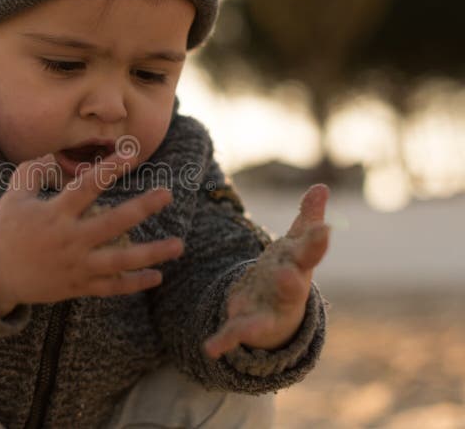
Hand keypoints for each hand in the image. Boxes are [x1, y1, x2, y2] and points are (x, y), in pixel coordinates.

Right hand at [0, 150, 183, 316]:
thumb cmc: (5, 230)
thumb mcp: (13, 195)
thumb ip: (34, 171)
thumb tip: (55, 153)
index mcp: (54, 215)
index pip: (86, 187)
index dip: (109, 168)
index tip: (131, 153)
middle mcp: (69, 241)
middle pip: (112, 224)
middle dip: (142, 209)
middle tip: (167, 195)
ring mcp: (76, 266)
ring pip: (120, 262)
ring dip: (152, 254)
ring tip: (179, 246)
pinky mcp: (79, 286)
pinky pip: (111, 287)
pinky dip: (135, 284)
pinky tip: (157, 276)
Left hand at [204, 183, 330, 358]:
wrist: (279, 313)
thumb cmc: (289, 270)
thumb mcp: (296, 245)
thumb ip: (307, 217)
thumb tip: (321, 186)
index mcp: (298, 266)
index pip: (309, 252)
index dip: (317, 242)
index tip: (324, 230)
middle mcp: (289, 291)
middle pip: (293, 284)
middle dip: (291, 280)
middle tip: (287, 274)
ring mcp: (270, 311)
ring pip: (266, 315)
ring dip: (258, 319)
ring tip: (246, 319)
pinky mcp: (249, 325)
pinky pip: (236, 333)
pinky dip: (224, 341)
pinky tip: (211, 349)